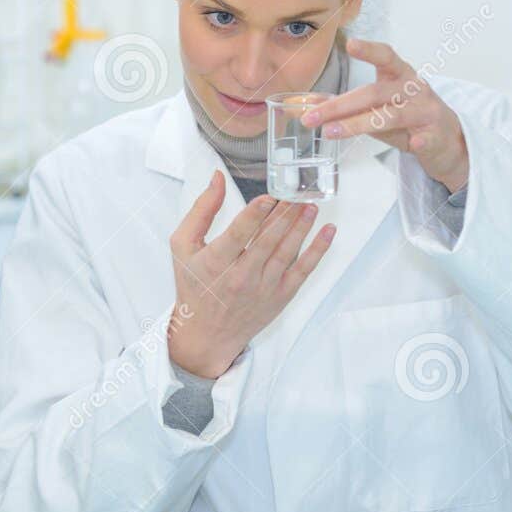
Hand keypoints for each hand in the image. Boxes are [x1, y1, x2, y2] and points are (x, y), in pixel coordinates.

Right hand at [167, 173, 335, 378]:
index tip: (268, 197)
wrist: (208, 333)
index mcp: (214, 263)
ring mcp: (264, 288)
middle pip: (267, 240)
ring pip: (287, 252)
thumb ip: (201, 210)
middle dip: (285, 214)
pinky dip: (317, 250)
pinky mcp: (281, 295)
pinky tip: (327, 231)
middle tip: (298, 192)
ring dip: (302, 227)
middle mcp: (240, 277)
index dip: (254, 215)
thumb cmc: (194, 285)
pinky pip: (303, 270)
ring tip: (311, 205)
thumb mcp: (183, 246)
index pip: (237, 235)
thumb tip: (218, 179)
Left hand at [302, 38, 468, 192]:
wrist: (447, 140)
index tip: (350, 44)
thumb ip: (346, 105)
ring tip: (330, 132)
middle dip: (339, 105)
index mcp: (400, 76)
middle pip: (374, 93)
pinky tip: (412, 144)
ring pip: (391, 116)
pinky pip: (426, 138)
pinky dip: (419, 140)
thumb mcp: (376, 108)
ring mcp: (426, 112)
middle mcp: (414, 89)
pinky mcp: (435, 136)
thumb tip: (309, 104)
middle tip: (311, 117)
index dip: (369, 50)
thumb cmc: (407, 118)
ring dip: (358, 124)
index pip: (386, 57)